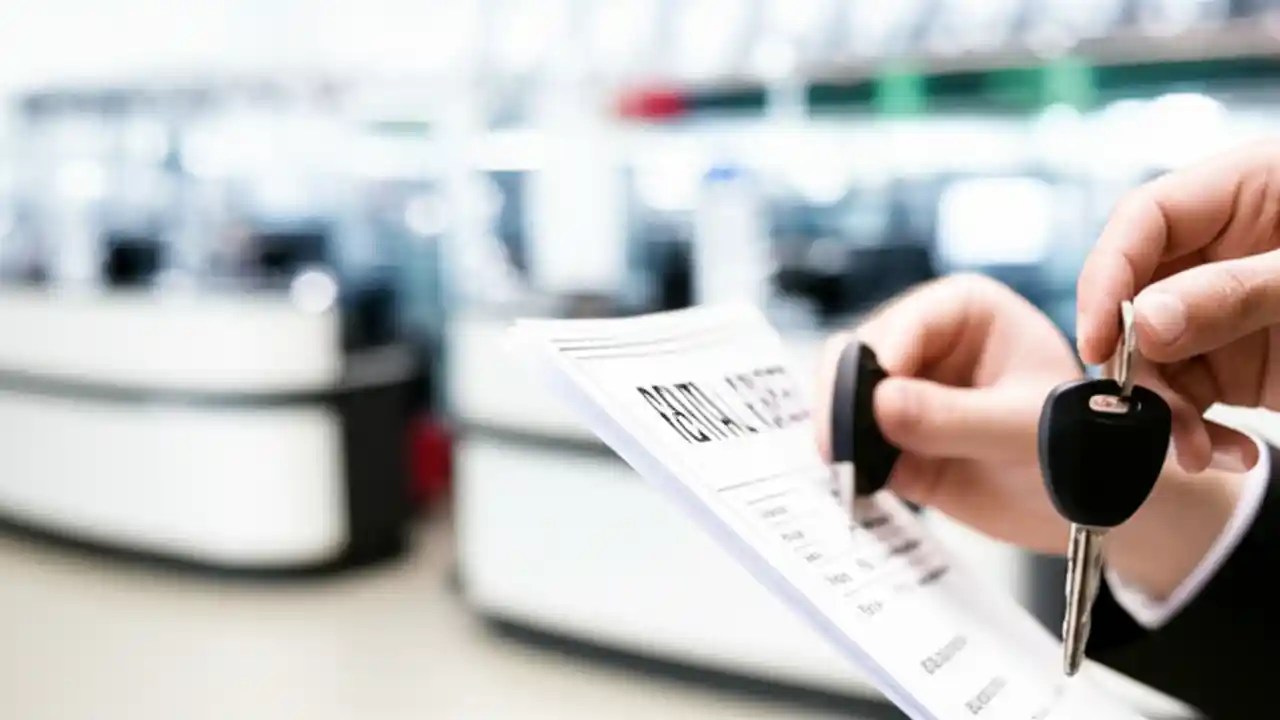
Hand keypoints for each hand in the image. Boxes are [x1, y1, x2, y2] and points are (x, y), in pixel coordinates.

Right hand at [816, 274, 1243, 598]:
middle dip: (846, 397)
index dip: (881, 363)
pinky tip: (856, 482)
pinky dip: (847, 461)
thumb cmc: (1087, 443)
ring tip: (850, 468)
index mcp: (966, 310)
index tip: (875, 406)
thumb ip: (956, 418)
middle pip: (860, 356)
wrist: (1101, 500)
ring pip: (843, 396)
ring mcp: (906, 390)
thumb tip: (881, 406)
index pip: (905, 325)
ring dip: (840, 431)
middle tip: (841, 445)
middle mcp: (927, 341)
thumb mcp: (1030, 428)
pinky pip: (851, 441)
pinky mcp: (894, 435)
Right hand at [1076, 140, 1279, 472]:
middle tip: (1153, 414)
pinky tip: (1225, 453)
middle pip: (1136, 296)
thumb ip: (1236, 293)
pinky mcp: (1238, 361)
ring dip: (1167, 411)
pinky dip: (1197, 431)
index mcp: (1246, 193)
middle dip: (1138, 363)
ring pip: (1154, 357)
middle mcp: (1223, 250)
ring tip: (1198, 450)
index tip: (1099, 338)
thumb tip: (1141, 322)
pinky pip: (1190, 395)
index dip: (1109, 275)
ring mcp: (1227, 309)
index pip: (1145, 220)